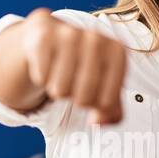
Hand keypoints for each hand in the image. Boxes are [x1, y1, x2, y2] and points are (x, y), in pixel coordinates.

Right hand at [20, 8, 128, 123]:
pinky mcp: (44, 36)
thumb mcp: (104, 85)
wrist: (54, 36)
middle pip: (83, 98)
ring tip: (62, 75)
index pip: (107, 102)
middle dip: (77, 100)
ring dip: (58, 89)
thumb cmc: (83, 63)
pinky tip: (49, 64)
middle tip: (76, 87)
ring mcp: (69, 35)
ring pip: (60, 90)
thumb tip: (98, 122)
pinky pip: (42, 77)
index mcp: (117, 52)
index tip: (95, 99)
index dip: (97, 107)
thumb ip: (111, 111)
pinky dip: (43, 77)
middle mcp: (96, 40)